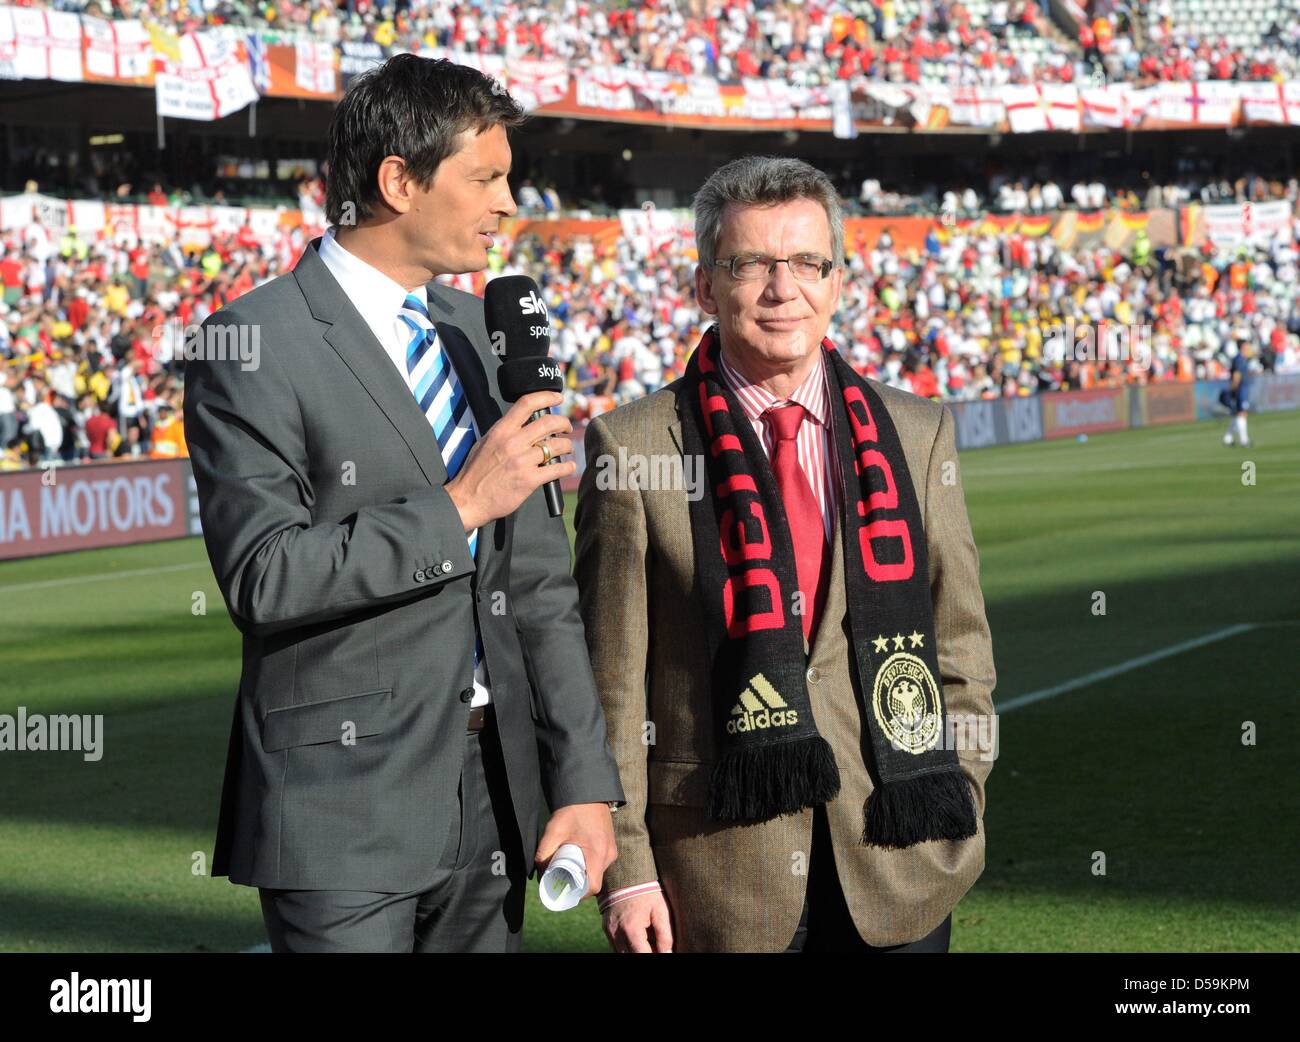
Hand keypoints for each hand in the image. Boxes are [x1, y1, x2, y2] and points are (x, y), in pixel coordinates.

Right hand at [445, 390, 573, 531]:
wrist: (468, 500)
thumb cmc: (475, 473)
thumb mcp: (485, 443)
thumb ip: (504, 433)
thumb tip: (521, 425)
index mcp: (501, 431)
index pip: (527, 403)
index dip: (547, 397)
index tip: (557, 399)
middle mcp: (513, 442)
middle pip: (549, 422)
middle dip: (564, 423)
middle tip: (567, 428)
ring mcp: (522, 461)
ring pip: (557, 445)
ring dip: (567, 446)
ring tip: (567, 449)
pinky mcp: (530, 480)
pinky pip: (557, 469)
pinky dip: (568, 467)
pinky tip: (568, 467)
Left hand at [534, 802, 615, 895]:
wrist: (587, 792)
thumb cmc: (572, 811)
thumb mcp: (553, 832)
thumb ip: (544, 853)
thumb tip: (539, 874)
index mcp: (597, 853)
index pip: (593, 886)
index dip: (579, 894)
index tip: (567, 892)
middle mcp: (608, 854)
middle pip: (595, 881)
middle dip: (579, 885)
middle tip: (564, 882)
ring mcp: (612, 850)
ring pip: (598, 872)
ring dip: (585, 875)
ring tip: (569, 871)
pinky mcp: (611, 845)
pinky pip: (601, 863)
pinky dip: (590, 866)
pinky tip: (579, 861)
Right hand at [603, 892, 673, 952]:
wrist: (626, 874)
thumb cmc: (647, 892)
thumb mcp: (661, 910)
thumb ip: (665, 935)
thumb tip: (668, 953)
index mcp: (632, 929)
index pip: (642, 956)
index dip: (654, 955)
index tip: (661, 950)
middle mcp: (617, 933)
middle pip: (630, 956)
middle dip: (644, 952)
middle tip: (655, 945)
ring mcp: (610, 932)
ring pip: (622, 953)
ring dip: (635, 950)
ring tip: (647, 939)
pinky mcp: (607, 929)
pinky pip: (617, 945)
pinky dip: (628, 945)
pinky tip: (639, 935)